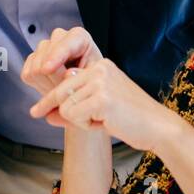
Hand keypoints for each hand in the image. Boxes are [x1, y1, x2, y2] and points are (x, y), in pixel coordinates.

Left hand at [29, 58, 179, 151]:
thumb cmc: (132, 120)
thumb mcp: (99, 109)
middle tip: (34, 114)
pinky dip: (87, 125)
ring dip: (81, 121)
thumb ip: (75, 107)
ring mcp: (101, 82)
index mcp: (101, 66)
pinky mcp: (102, 98)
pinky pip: (74, 115)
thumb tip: (47, 114)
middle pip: (61, 90)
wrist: (158, 127)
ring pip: (66, 106)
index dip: (50, 97)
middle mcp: (100, 68)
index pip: (66, 80)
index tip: (38, 108)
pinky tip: (106, 123)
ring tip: (103, 121)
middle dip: (48, 105)